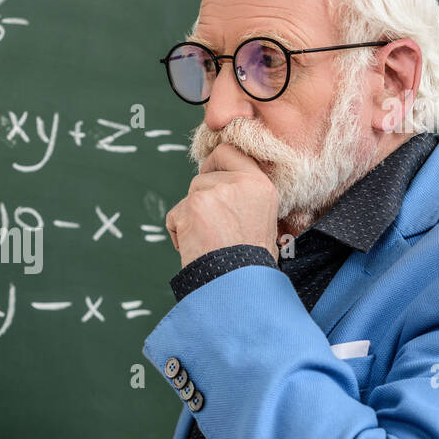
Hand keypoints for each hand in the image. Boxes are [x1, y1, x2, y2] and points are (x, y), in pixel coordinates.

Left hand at [166, 143, 279, 266]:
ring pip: (188, 198)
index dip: (214, 162)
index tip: (209, 174)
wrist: (239, 285)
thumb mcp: (263, 220)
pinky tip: (195, 249)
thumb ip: (245, 197)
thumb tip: (222, 186)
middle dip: (201, 201)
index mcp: (260, 185)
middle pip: (202, 178)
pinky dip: (179, 234)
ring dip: (191, 219)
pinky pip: (175, 216)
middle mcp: (237, 183)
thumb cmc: (250, 261)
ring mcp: (212, 193)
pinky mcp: (190, 207)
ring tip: (208, 242)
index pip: (229, 153)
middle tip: (212, 228)